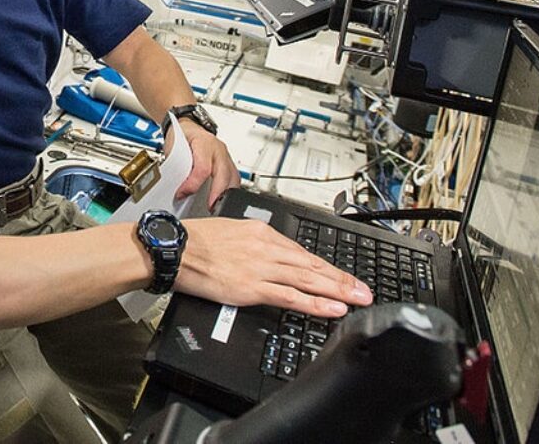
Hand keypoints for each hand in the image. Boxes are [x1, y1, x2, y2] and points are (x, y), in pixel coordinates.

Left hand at [164, 116, 240, 205]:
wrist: (188, 127)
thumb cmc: (181, 136)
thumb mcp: (173, 148)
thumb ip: (176, 168)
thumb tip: (178, 189)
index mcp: (203, 143)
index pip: (202, 168)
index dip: (192, 184)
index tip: (182, 194)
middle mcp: (218, 149)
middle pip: (223, 174)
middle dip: (216, 194)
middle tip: (208, 208)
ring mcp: (226, 155)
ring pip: (233, 178)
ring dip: (226, 195)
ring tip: (215, 208)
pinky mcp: (229, 163)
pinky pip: (234, 178)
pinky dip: (229, 191)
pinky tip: (221, 200)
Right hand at [174, 217, 372, 318]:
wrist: (175, 249)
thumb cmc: (194, 241)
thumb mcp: (230, 230)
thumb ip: (252, 244)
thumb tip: (267, 256)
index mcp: (261, 232)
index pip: (301, 251)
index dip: (325, 266)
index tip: (341, 275)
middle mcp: (266, 248)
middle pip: (312, 264)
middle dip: (342, 278)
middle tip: (364, 290)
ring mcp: (261, 267)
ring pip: (309, 279)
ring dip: (338, 290)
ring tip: (358, 299)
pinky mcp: (253, 287)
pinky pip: (291, 296)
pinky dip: (315, 303)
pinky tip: (332, 308)